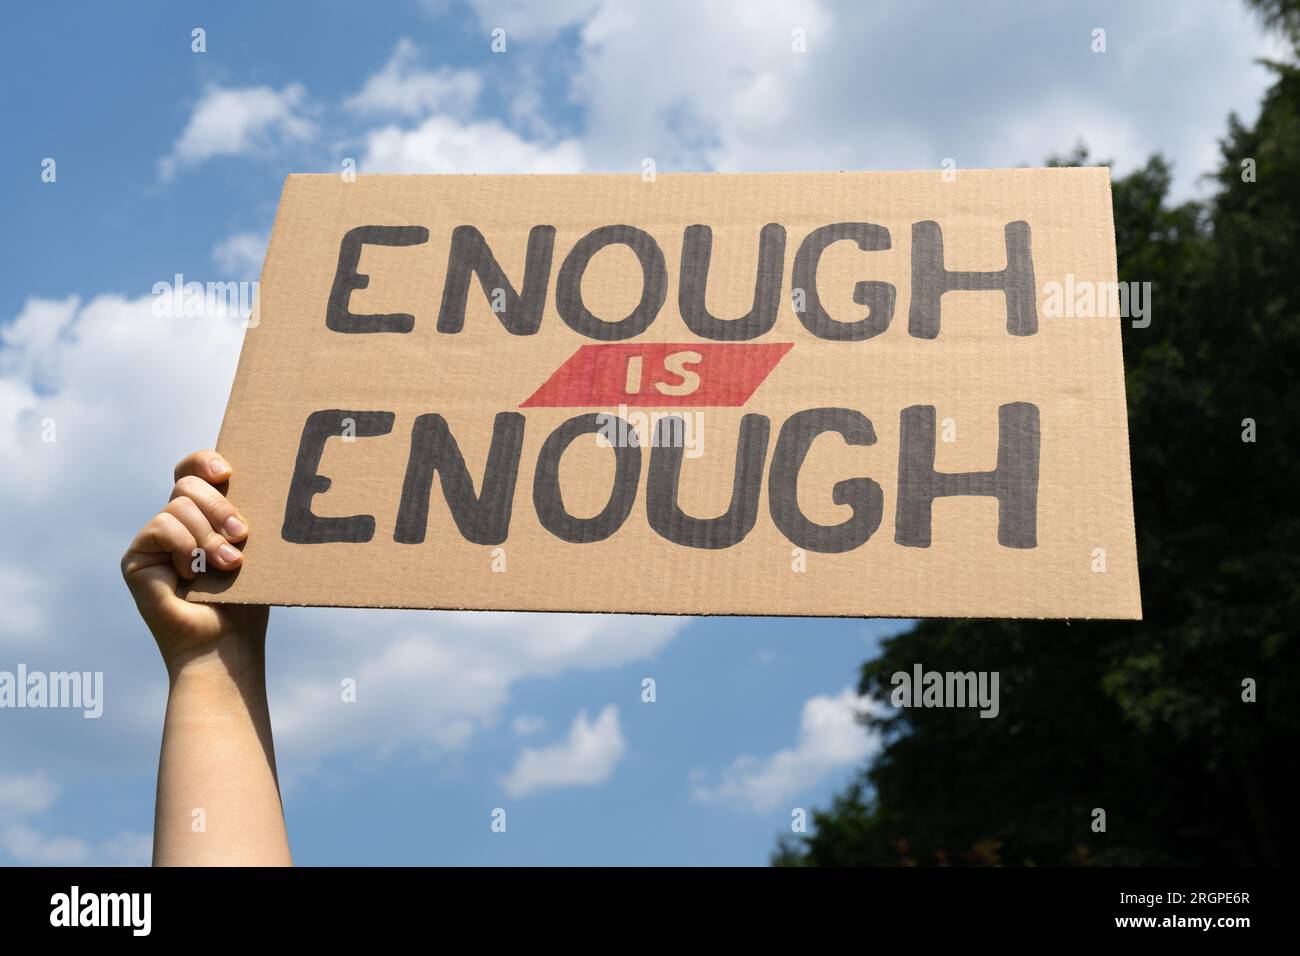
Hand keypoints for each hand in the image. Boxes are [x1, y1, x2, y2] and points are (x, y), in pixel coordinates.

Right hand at [121, 449, 267, 675]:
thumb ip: (242, 513)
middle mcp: (174, 523)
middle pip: (188, 483)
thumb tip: (259, 477)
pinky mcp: (136, 558)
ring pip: (179, 506)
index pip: (193, 470)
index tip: (228, 472)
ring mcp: (153, 540)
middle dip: (220, 506)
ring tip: (228, 565)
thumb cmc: (246, 600)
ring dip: (210, 536)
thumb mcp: (251, 548)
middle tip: (241, 535)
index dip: (205, 461)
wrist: (226, 644)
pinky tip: (193, 573)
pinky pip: (161, 526)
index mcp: (203, 515)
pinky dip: (185, 546)